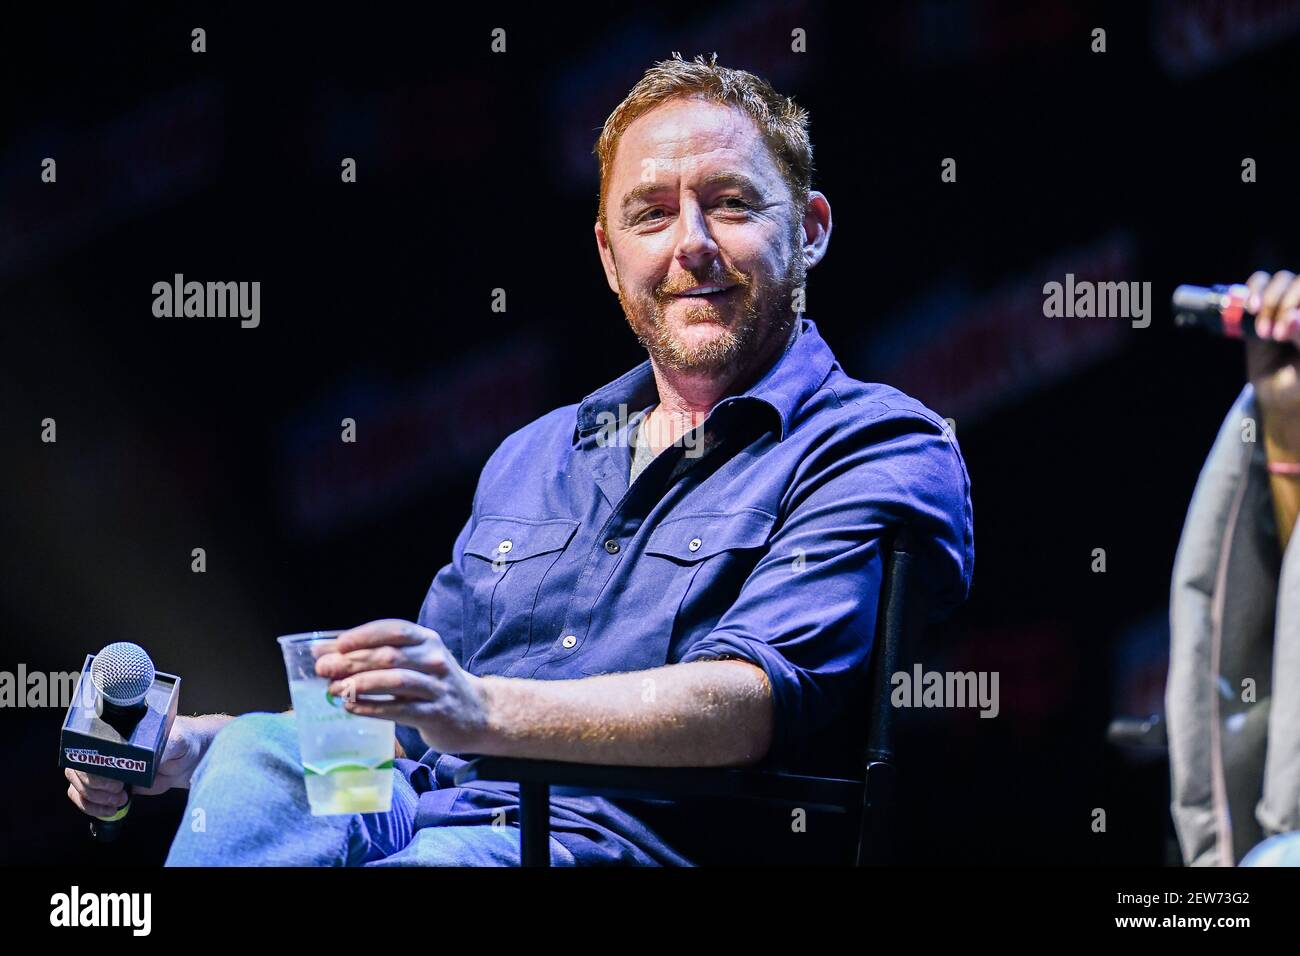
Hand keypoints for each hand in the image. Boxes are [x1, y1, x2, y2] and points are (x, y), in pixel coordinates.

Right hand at [64, 714, 207, 817]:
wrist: (188, 759)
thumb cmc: (180, 741)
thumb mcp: (175, 741)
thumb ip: (159, 747)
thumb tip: (143, 757)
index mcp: (116, 731)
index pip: (87, 747)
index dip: (94, 767)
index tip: (115, 780)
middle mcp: (105, 749)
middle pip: (77, 769)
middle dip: (94, 787)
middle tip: (119, 791)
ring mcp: (104, 768)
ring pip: (77, 785)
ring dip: (92, 799)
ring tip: (118, 802)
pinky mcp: (108, 785)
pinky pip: (84, 797)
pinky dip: (91, 807)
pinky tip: (110, 811)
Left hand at [315, 619, 489, 753]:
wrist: (476, 713)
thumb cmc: (433, 683)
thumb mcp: (413, 661)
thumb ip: (373, 654)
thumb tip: (323, 652)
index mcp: (427, 640)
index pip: (394, 630)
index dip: (364, 636)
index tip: (337, 645)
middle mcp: (434, 659)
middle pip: (389, 656)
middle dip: (352, 661)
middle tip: (323, 669)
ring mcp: (436, 687)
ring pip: (394, 681)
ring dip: (359, 684)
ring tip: (332, 690)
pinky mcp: (434, 714)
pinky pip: (399, 710)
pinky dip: (371, 708)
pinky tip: (351, 708)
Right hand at [1244, 270, 1299, 418]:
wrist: (1280, 395)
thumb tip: (1292, 317)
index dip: (1298, 300)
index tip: (1286, 325)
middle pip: (1297, 282)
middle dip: (1282, 305)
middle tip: (1274, 336)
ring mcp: (1287, 303)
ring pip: (1280, 280)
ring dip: (1267, 302)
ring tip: (1262, 332)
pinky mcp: (1263, 307)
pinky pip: (1259, 282)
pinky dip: (1253, 290)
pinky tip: (1250, 308)